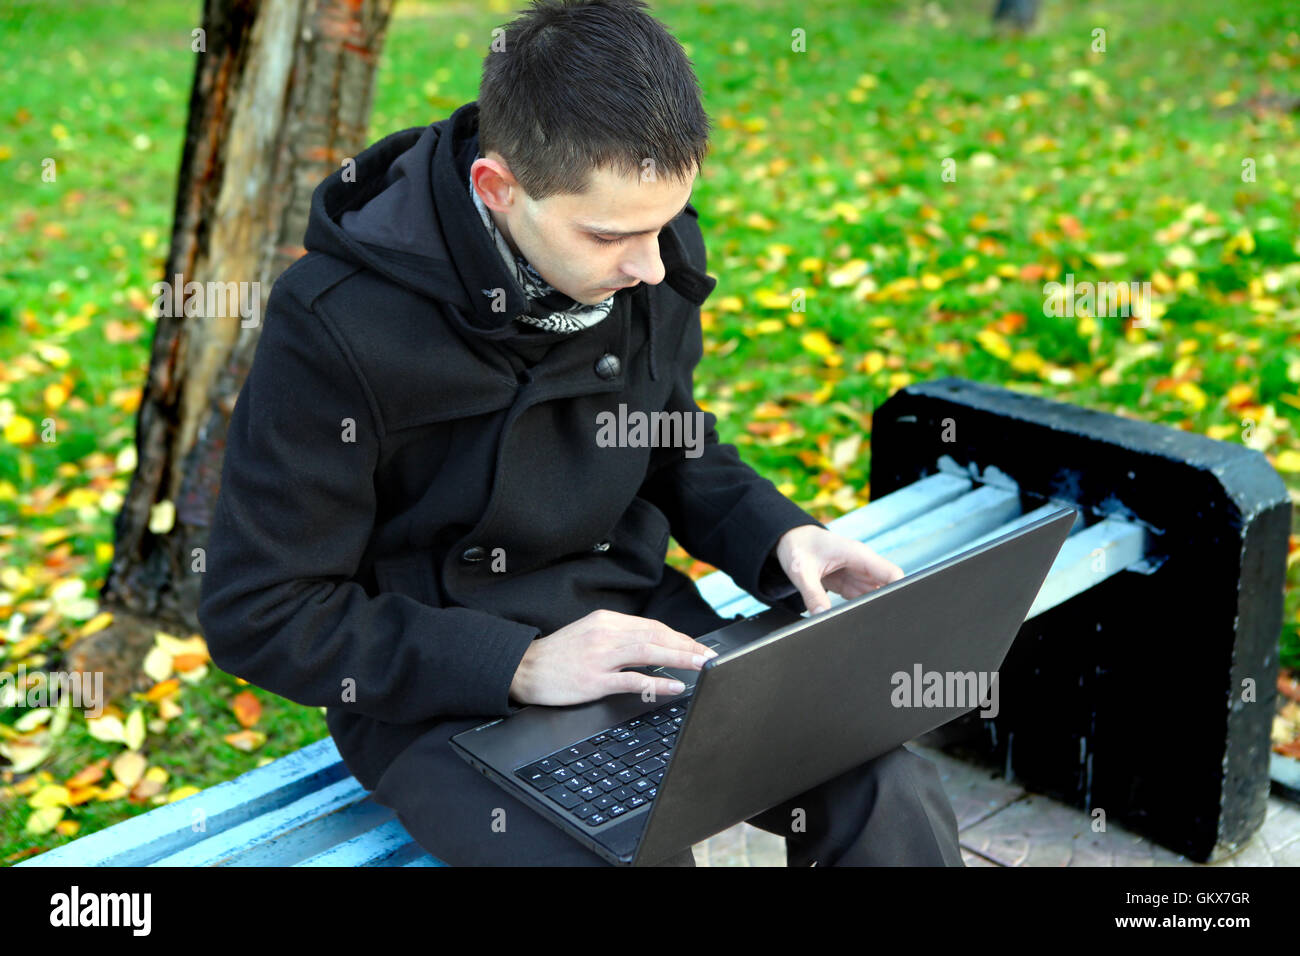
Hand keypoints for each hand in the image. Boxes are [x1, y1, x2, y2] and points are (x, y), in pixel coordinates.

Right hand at [509, 609, 718, 706]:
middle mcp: (606, 634)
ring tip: (702, 665)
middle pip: (656, 635)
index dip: (679, 636)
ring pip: (650, 651)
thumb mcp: (590, 635)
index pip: (653, 626)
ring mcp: (601, 656)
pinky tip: (674, 685)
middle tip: (710, 656)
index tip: (698, 646)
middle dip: (688, 646)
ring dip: (681, 658)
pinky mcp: (595, 679)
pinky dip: (657, 681)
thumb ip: (619, 637)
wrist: (524, 668)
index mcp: (607, 621)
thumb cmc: (558, 656)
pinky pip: (633, 679)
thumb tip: (652, 645)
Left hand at [774, 525, 903, 615]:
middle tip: (871, 621)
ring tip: (858, 620)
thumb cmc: (798, 546)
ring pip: (875, 597)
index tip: (895, 609)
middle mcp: (863, 566)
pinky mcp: (849, 584)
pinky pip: (861, 600)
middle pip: (887, 589)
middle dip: (883, 605)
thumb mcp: (801, 571)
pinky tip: (851, 617)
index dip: (900, 591)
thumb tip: (822, 616)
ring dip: (869, 609)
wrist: (789, 540)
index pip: (893, 574)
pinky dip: (858, 609)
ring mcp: (857, 576)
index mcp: (859, 556)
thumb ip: (813, 594)